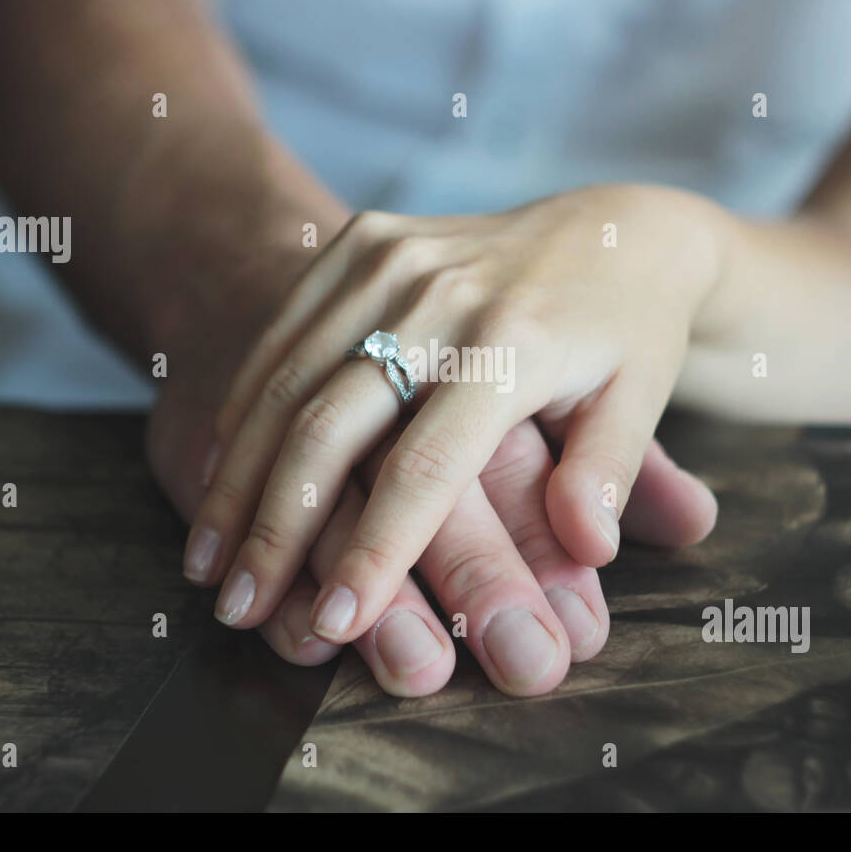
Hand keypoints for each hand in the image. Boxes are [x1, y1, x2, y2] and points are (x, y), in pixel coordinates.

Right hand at [188, 184, 720, 660]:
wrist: (608, 230)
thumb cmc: (628, 332)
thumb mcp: (643, 396)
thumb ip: (610, 471)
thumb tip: (585, 547)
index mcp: (516, 341)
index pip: (429, 465)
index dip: (377, 549)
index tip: (336, 621)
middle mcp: (442, 293)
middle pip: (331, 421)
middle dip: (275, 524)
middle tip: (236, 606)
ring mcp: (392, 259)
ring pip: (287, 379)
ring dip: (237, 476)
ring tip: (207, 563)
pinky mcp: (361, 244)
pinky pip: (281, 334)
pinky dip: (241, 409)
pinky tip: (215, 475)